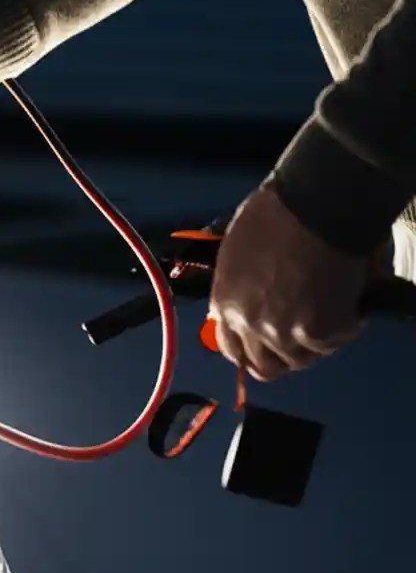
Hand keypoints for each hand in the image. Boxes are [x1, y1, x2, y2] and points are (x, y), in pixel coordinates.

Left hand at [209, 186, 370, 381]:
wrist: (315, 206)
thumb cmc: (274, 216)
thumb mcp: (235, 252)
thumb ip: (235, 287)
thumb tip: (239, 304)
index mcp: (225, 304)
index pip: (231, 349)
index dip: (250, 352)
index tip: (264, 348)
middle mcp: (249, 324)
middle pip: (265, 366)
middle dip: (283, 355)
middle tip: (302, 338)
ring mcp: (283, 331)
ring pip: (301, 359)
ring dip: (314, 342)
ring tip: (327, 313)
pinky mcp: (319, 331)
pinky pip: (333, 343)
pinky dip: (343, 327)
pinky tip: (347, 305)